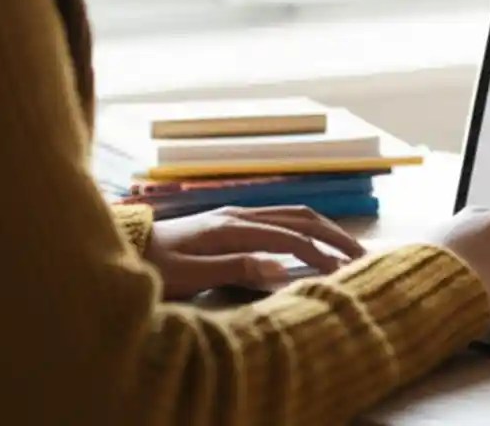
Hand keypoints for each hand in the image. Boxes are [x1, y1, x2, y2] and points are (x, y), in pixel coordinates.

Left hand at [143, 206, 366, 298]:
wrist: (128, 246)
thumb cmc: (156, 266)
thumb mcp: (191, 274)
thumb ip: (236, 268)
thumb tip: (280, 269)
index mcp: (233, 227)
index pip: (288, 237)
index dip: (317, 255)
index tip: (342, 273)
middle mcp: (240, 215)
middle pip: (300, 217)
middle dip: (333, 235)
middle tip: (362, 255)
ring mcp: (237, 215)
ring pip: (293, 214)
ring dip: (324, 229)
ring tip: (347, 248)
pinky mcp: (233, 221)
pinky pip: (280, 219)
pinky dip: (306, 229)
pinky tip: (314, 242)